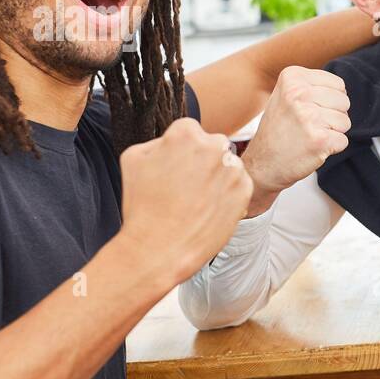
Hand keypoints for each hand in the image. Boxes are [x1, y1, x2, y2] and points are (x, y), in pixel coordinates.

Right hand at [118, 118, 254, 286]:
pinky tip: (208, 208)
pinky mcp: (245, 189)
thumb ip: (157, 141)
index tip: (174, 168)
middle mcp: (214, 146)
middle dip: (202, 161)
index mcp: (186, 133)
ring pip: (227, 165)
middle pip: (212, 145)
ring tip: (195, 201)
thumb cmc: (142, 205)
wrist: (160, 247)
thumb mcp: (134, 158)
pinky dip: (227, 193)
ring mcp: (233, 168)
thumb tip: (172, 141)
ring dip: (216, 176)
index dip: (179, 151)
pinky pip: (239, 184)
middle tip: (186, 186)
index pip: (188, 131)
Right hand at [242, 66, 350, 216]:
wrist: (262, 164)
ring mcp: (309, 116)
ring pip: (345, 121)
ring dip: (332, 132)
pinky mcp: (320, 139)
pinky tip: (312, 148)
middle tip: (308, 126)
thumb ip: (312, 86)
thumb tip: (343, 89)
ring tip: (308, 136)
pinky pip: (343, 140)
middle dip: (332, 116)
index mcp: (292, 77)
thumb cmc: (279, 129)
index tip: (307, 110)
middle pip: (344, 102)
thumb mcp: (286, 95)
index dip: (328, 101)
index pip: (338, 85)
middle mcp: (299, 93)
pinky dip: (331, 148)